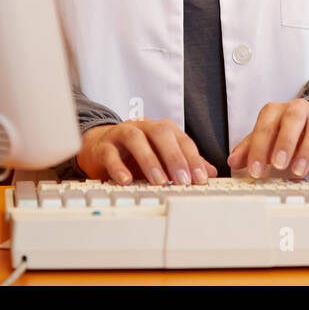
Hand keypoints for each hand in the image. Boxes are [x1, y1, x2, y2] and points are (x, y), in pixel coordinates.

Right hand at [75, 119, 214, 185]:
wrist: (98, 146)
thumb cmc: (133, 153)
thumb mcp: (161, 158)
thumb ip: (184, 163)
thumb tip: (210, 173)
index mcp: (160, 130)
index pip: (181, 139)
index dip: (192, 158)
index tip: (201, 178)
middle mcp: (142, 128)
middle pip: (161, 134)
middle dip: (174, 157)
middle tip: (183, 180)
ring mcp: (121, 134)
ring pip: (136, 139)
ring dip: (149, 160)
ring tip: (159, 181)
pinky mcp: (103, 146)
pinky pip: (110, 153)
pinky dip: (118, 167)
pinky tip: (126, 181)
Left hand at [226, 99, 308, 180]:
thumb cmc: (289, 130)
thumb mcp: (267, 136)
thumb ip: (250, 148)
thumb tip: (233, 161)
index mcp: (276, 111)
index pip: (265, 127)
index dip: (259, 149)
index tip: (255, 171)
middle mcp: (298, 110)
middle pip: (292, 120)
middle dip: (285, 143)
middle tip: (278, 165)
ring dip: (306, 152)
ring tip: (298, 172)